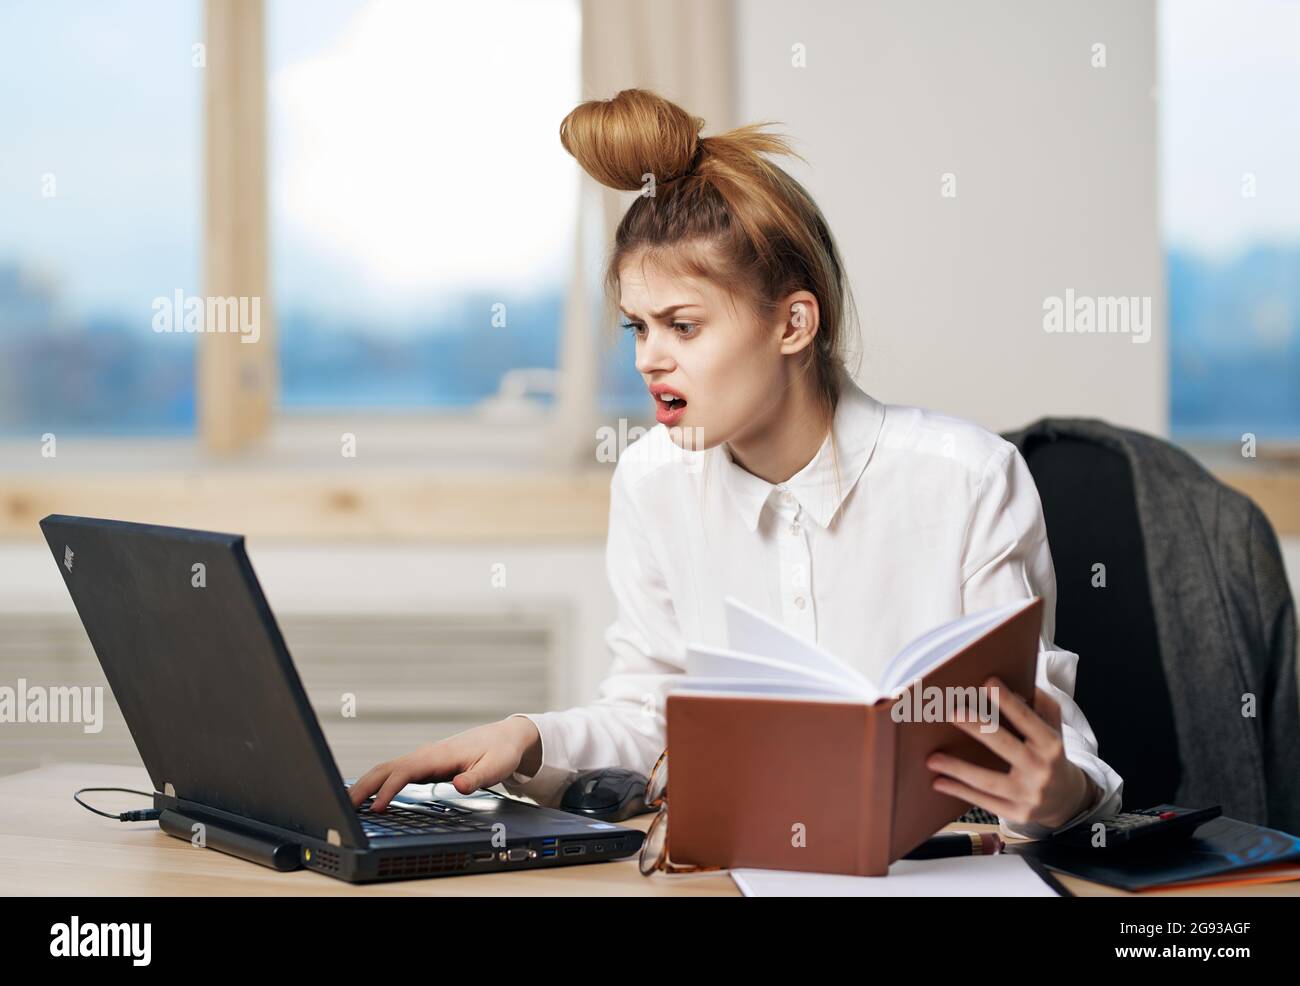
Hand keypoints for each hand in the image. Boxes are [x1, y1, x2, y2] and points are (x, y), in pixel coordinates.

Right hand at [347, 716, 542, 811]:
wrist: (504, 737)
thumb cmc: (500, 752)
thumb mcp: (495, 767)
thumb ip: (477, 778)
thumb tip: (459, 785)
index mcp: (439, 755)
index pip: (405, 771)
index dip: (389, 789)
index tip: (376, 808)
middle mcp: (427, 754)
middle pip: (387, 767)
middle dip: (365, 785)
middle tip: (345, 806)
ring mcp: (424, 758)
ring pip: (388, 769)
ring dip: (367, 784)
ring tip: (349, 804)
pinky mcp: (425, 764)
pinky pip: (395, 772)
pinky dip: (378, 783)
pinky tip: (370, 797)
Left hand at [926, 676, 1096, 829]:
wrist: (1068, 799)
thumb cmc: (1050, 754)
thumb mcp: (1053, 728)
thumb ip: (1039, 706)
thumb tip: (1015, 684)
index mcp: (1051, 744)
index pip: (1028, 720)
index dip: (1009, 702)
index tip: (988, 682)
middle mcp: (1041, 769)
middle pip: (1006, 746)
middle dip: (979, 729)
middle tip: (953, 712)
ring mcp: (1029, 795)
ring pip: (988, 781)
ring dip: (958, 769)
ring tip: (932, 758)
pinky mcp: (1017, 813)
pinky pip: (984, 801)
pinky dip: (959, 791)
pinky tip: (938, 781)